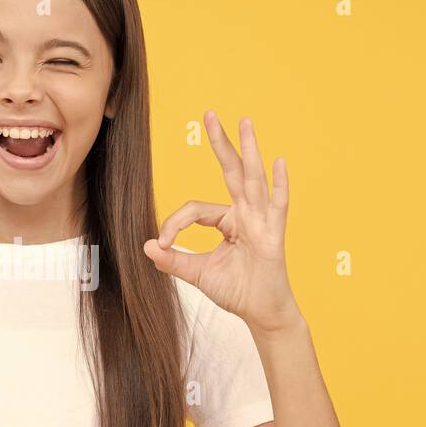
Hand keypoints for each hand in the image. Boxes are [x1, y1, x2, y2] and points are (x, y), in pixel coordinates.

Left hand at [143, 109, 301, 332]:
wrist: (261, 313)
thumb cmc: (236, 290)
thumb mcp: (198, 274)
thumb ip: (173, 261)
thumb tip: (147, 245)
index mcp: (228, 220)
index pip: (196, 209)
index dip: (175, 223)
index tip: (163, 244)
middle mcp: (245, 214)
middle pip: (231, 172)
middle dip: (220, 143)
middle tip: (210, 113)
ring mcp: (261, 221)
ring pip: (252, 180)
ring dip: (248, 150)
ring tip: (244, 122)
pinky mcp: (273, 235)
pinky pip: (277, 206)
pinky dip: (279, 185)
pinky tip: (278, 162)